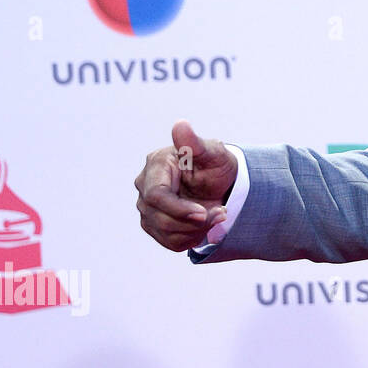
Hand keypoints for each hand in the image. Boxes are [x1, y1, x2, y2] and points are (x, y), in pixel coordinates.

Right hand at [135, 120, 237, 252]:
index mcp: (156, 165)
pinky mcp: (154, 224)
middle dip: (194, 221)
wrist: (221, 183)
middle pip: (160, 218)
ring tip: (216, 214)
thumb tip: (181, 125)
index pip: (157, 196)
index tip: (204, 213)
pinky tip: (205, 224)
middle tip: (222, 213)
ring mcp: (147, 207)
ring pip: (165, 232)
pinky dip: (192, 238)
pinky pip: (170, 242)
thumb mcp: (213, 152)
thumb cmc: (216, 164)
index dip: (179, 209)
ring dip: (196, 230)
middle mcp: (145, 186)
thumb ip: (195, 143)